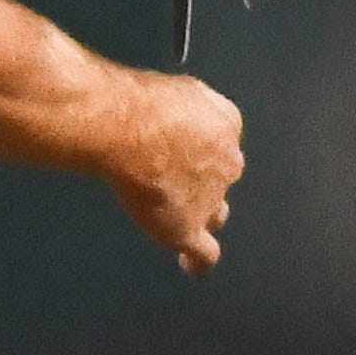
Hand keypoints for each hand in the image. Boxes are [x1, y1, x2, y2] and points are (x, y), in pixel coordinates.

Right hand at [111, 72, 245, 273]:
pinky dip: (198, 261)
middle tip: (172, 178)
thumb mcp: (177, 89)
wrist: (128, 128)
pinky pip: (204, 253)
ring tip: (180, 217)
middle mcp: (227, 162)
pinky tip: (191, 266)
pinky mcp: (188, 228)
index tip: (183, 149)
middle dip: (203, 179)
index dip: (202, 148)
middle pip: (222, 176)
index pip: (221, 141)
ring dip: (202, 214)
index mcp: (227, 124)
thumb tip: (173, 117)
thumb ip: (185, 109)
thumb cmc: (141, 102)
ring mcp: (210, 198)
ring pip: (215, 212)